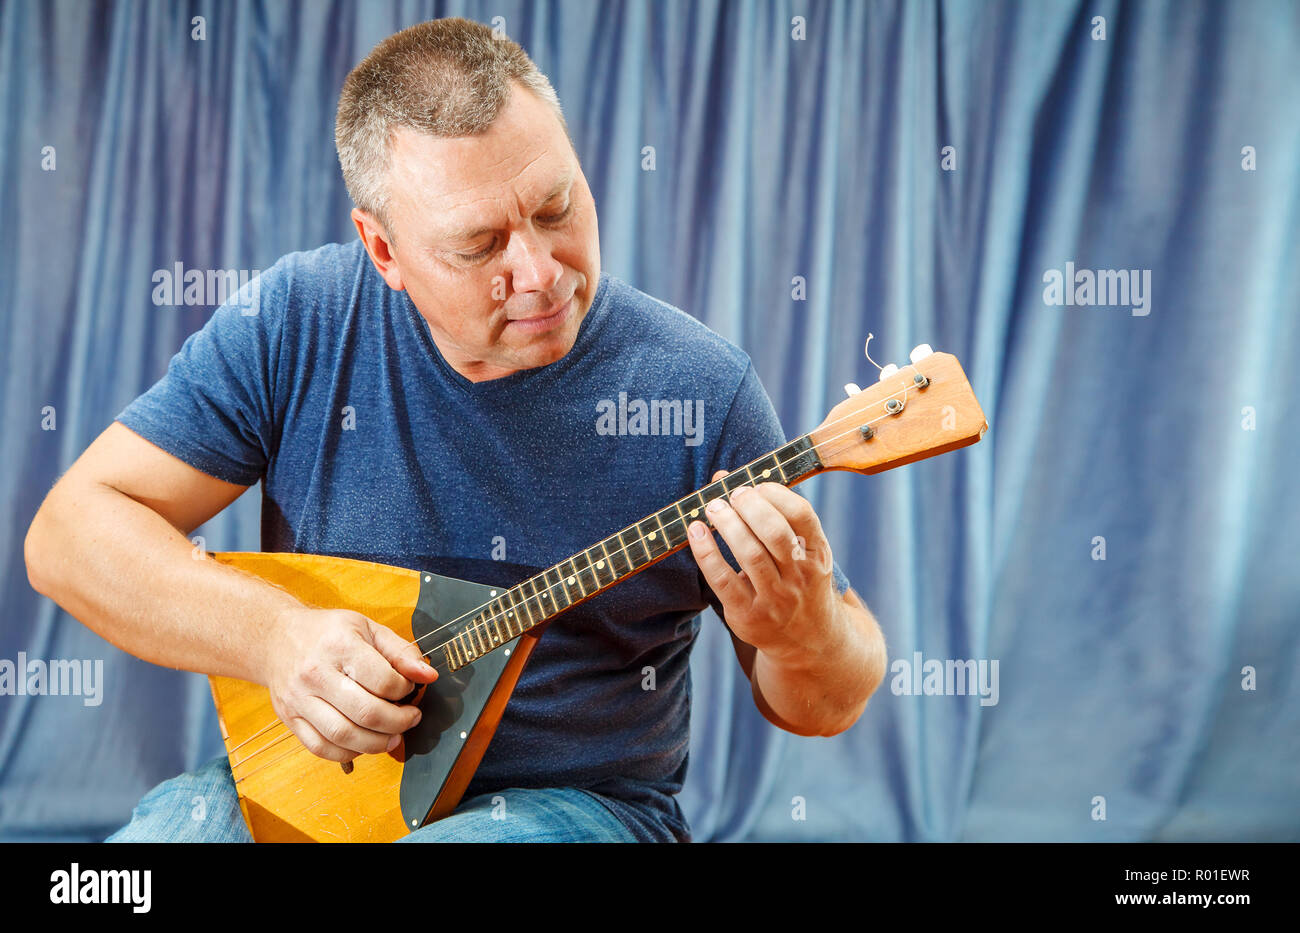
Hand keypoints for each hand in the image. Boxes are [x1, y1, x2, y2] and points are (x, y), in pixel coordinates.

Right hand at [264, 607, 438, 761]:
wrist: (276, 639)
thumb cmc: (327, 633)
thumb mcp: (367, 629)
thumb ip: (401, 652)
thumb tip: (428, 676)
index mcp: (340, 645)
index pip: (382, 680)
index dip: (405, 690)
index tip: (409, 689)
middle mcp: (315, 673)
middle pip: (366, 713)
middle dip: (398, 722)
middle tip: (410, 718)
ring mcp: (299, 699)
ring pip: (344, 736)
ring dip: (377, 743)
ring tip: (393, 736)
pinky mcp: (289, 718)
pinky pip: (321, 748)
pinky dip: (348, 753)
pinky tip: (363, 743)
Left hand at [686, 470, 839, 667]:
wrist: (808, 641)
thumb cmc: (798, 581)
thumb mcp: (801, 551)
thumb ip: (771, 515)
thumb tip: (723, 476)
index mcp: (817, 554)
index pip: (803, 516)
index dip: (777, 494)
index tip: (756, 485)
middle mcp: (800, 577)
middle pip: (774, 534)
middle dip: (749, 507)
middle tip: (731, 494)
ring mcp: (775, 599)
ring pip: (750, 555)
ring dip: (727, 524)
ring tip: (713, 507)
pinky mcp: (747, 615)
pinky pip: (723, 579)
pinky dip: (706, 552)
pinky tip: (695, 531)